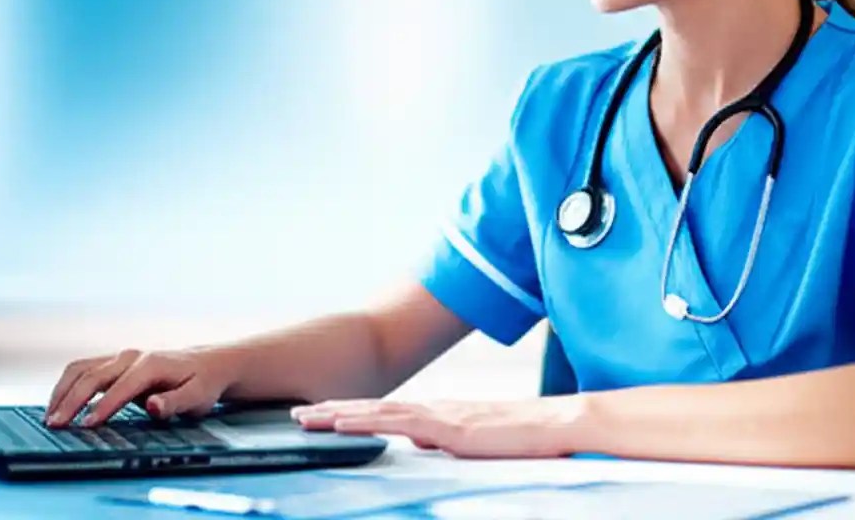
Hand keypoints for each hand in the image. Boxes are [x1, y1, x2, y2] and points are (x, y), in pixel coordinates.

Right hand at [45, 347, 232, 427]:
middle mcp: (131, 357)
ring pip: (81, 369)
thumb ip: (175, 402)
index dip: (103, 407)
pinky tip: (57, 405)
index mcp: (151, 365)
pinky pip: (82, 370)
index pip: (121, 387)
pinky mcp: (113, 363)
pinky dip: (66, 386)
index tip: (86, 426)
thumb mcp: (198, 397)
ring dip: (62, 392)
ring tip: (50, 418)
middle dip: (71, 401)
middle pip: (93, 376)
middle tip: (55, 426)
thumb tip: (152, 405)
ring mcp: (120, 358)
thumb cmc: (202, 384)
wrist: (208, 364)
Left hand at [290, 397, 584, 458]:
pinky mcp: (449, 429)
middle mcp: (434, 411)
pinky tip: (344, 424)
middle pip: (373, 410)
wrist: (558, 425)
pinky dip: (367, 422)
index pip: (385, 414)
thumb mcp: (475, 444)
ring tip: (305, 418)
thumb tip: (421, 443)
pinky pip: (400, 424)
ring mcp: (441, 417)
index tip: (321, 416)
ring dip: (337, 415)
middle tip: (296, 413)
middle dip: (332, 411)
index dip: (351, 413)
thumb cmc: (526, 438)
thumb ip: (445, 441)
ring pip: (377, 413)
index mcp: (439, 416)